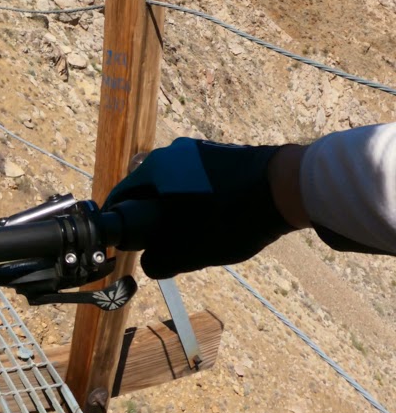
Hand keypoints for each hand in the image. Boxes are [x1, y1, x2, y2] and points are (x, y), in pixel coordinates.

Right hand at [105, 138, 294, 278]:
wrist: (290, 186)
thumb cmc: (235, 217)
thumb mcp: (194, 251)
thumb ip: (163, 261)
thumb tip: (150, 263)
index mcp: (155, 171)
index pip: (122, 197)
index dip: (121, 222)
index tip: (129, 242)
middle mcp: (170, 153)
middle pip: (147, 190)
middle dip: (151, 216)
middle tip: (164, 241)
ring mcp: (197, 149)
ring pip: (173, 184)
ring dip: (176, 206)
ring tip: (195, 232)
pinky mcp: (220, 152)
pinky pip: (196, 178)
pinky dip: (197, 197)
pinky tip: (217, 216)